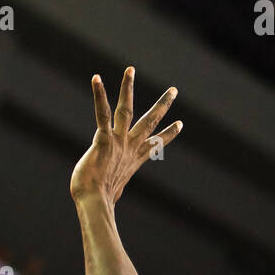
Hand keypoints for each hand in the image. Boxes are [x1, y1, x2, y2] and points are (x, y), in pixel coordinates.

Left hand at [71, 67, 181, 207]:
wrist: (94, 204)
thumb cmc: (97, 201)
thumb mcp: (109, 191)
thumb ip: (110, 190)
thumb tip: (106, 205)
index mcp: (133, 159)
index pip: (155, 144)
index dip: (168, 134)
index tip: (180, 124)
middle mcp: (129, 146)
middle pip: (149, 121)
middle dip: (162, 105)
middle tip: (174, 90)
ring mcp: (118, 141)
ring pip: (126, 109)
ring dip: (128, 87)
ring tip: (130, 69)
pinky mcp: (103, 139)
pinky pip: (102, 113)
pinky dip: (99, 95)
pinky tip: (96, 79)